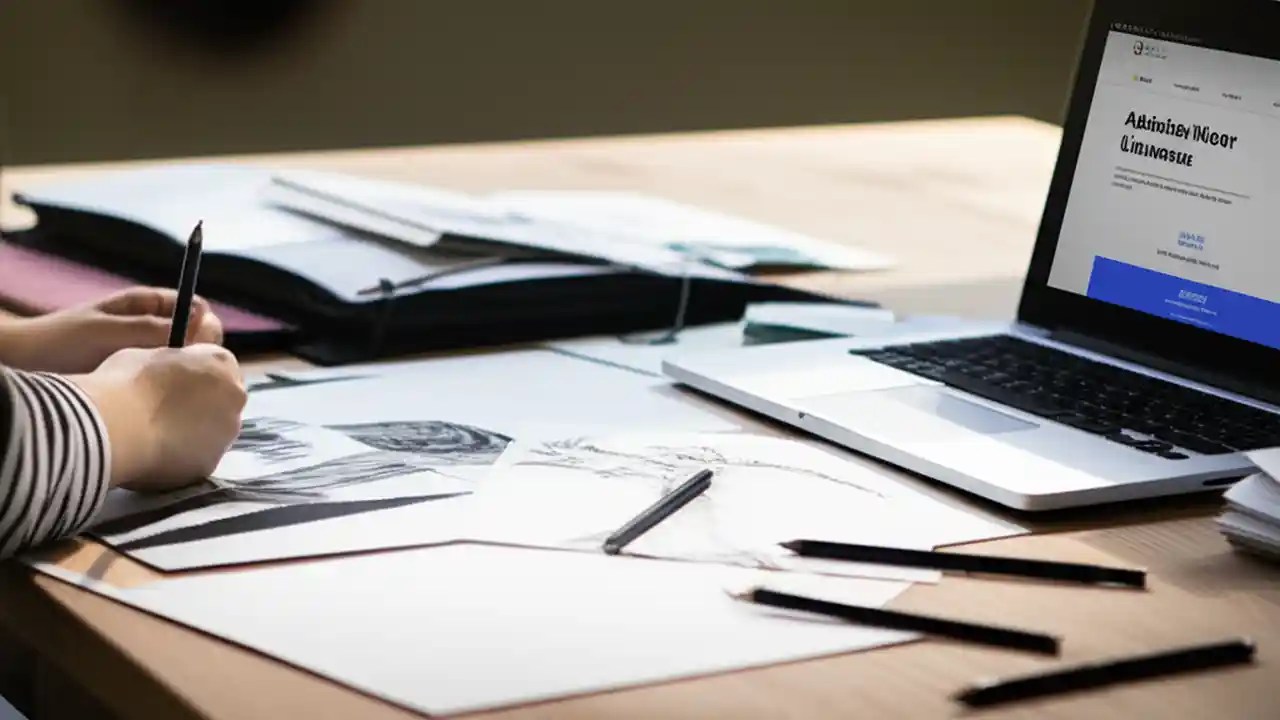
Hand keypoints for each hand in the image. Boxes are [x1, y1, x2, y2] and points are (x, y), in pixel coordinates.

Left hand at [0, 287, 223, 373]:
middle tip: (189, 366)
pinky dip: (174, 386)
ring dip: (188, 370)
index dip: (205, 322)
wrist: (26, 365)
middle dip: (201, 349)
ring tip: (179, 384)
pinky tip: (170, 397)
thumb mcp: (109, 330)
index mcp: (147, 304)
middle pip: (197, 334)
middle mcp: (152, 326)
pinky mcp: (141, 376)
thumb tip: (202, 323)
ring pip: (185, 359)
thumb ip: (154, 328)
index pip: (195, 307)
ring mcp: (148, 352)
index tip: (203, 340)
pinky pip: (169, 379)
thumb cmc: (62, 341)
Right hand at [72, 344, 246, 491]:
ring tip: (157, 434)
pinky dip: (182, 455)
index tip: (172, 380)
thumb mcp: (146, 356)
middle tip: (164, 408)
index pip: (217, 364)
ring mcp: (226, 434)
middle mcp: (234, 397)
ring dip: (193, 430)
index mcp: (220, 363)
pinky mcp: (210, 464)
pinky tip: (156, 454)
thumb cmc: (125, 384)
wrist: (114, 430)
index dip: (193, 372)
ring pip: (213, 430)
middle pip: (221, 399)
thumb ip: (172, 362)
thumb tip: (171, 370)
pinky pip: (198, 457)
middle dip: (200, 402)